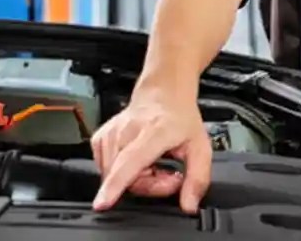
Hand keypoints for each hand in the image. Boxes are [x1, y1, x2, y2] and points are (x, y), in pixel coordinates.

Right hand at [90, 89, 212, 213]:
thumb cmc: (180, 119)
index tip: (103, 202)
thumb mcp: (200, 148)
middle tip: (168, 172)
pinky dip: (123, 171)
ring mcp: (110, 134)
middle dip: (149, 185)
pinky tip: (138, 160)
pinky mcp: (99, 139)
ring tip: (154, 163)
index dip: (116, 185)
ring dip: (136, 178)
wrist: (163, 94)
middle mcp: (127, 131)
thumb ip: (198, 179)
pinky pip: (108, 170)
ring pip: (115, 177)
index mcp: (154, 132)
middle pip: (126, 177)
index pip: (130, 162)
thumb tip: (189, 205)